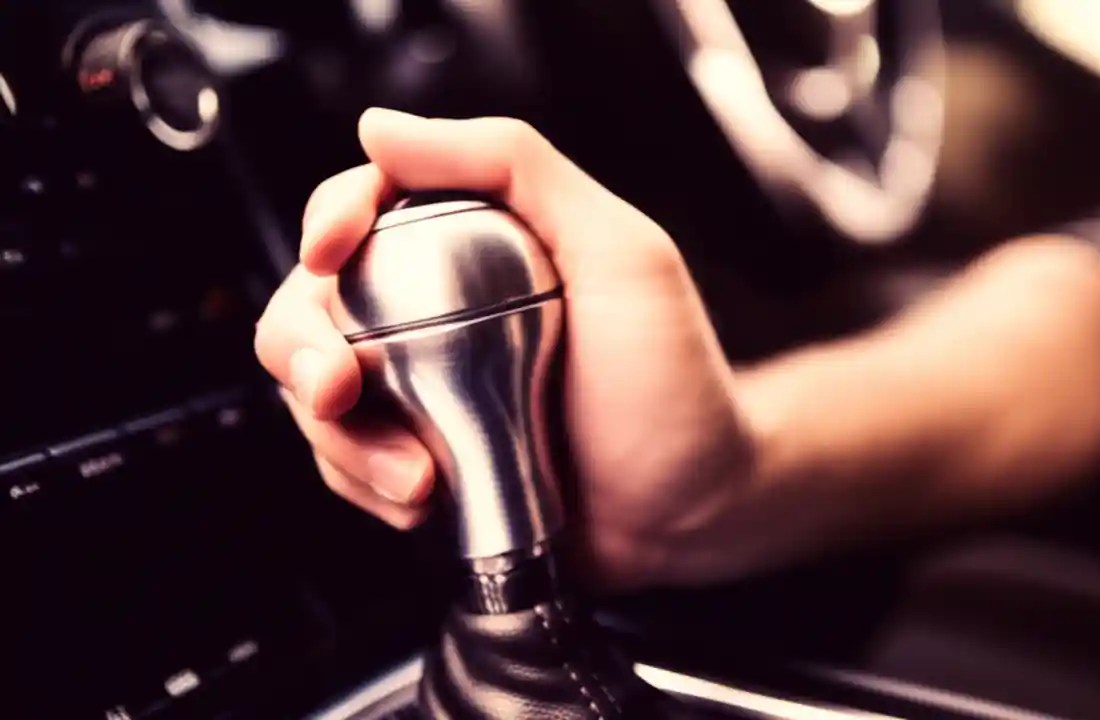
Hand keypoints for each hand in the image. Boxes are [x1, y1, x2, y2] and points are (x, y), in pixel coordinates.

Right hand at [255, 109, 756, 589]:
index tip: (328, 253)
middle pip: (311, 304)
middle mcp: (434, 311)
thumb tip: (383, 128)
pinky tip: (424, 498)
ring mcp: (420, 390)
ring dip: (343, 440)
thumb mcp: (618, 252)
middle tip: (339, 389)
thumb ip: (516, 167)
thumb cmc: (673, 386)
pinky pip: (344, 464)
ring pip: (313, 393)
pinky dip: (365, 485)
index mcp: (477, 243)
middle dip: (304, 350)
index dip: (328, 220)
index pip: (367, 205)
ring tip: (417, 477)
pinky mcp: (414, 459)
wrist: (690, 515)